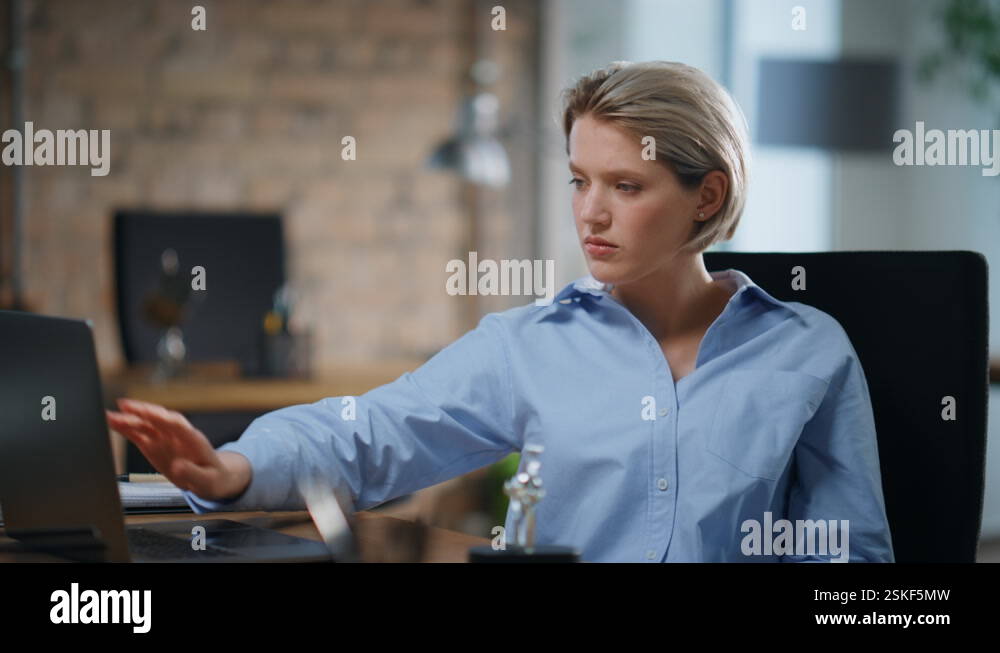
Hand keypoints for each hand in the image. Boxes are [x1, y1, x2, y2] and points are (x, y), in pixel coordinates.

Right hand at [105, 398, 250, 500]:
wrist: (213, 478)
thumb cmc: (213, 478)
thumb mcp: (208, 481)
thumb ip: (194, 473)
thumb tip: (179, 466)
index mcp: (193, 440)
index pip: (177, 425)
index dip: (162, 418)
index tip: (148, 413)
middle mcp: (178, 435)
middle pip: (159, 419)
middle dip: (142, 412)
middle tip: (124, 406)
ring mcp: (165, 439)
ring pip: (146, 425)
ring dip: (129, 419)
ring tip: (110, 415)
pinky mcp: (155, 446)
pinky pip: (139, 435)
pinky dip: (126, 429)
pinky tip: (113, 423)